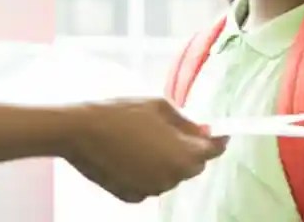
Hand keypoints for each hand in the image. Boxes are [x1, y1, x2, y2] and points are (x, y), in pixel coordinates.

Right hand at [62, 98, 226, 202]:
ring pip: (170, 175)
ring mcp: (151, 190)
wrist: (81, 131)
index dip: (218, 140)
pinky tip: (132, 154)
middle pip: (193, 166)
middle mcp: (172, 178)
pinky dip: (148, 172)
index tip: (221, 133)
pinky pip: (150, 184)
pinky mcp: (132, 196)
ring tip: (146, 139)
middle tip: (176, 131)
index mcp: (183, 155)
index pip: (212, 151)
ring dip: (167, 161)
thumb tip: (205, 132)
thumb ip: (187, 123)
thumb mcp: (159, 107)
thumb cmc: (122, 113)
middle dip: (191, 150)